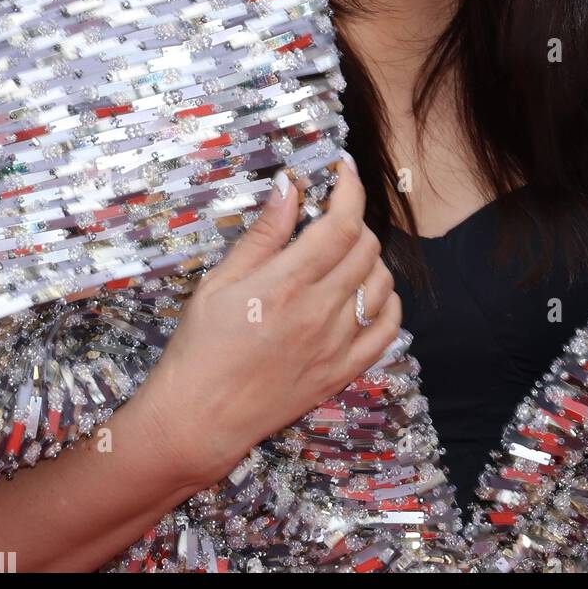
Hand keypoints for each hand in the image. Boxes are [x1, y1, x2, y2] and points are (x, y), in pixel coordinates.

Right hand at [134, 158, 401, 491]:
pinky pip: (388, 328)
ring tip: (340, 256)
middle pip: (366, 247)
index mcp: (287, 285)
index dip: (350, 188)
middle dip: (352, 220)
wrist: (199, 419)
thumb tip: (288, 186)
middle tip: (328, 218)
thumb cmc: (200, 348)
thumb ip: (263, 233)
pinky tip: (363, 294)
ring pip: (382, 283)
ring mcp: (337, 345)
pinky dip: (386, 302)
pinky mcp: (343, 372)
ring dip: (368, 259)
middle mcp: (320, 313)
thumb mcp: (220, 281)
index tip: (343, 169)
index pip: (342, 223)